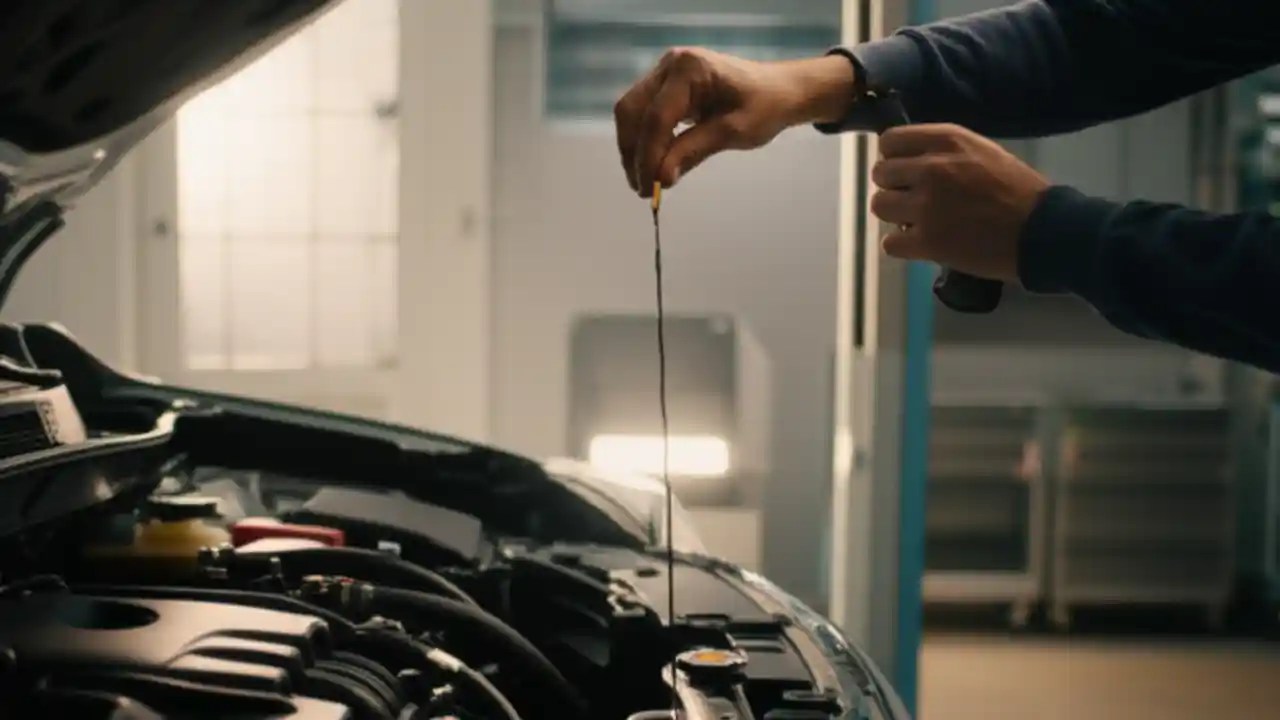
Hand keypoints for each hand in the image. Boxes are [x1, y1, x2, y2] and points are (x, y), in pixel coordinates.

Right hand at [615, 48, 855, 196]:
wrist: (778, 90)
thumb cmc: (764, 107)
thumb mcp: (733, 131)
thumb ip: (693, 151)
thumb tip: (660, 179)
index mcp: (690, 69)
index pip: (657, 117)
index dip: (648, 156)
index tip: (649, 189)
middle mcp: (670, 65)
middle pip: (632, 110)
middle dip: (633, 152)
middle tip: (643, 189)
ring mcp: (664, 73)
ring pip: (632, 112)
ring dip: (633, 148)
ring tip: (645, 181)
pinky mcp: (664, 85)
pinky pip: (643, 112)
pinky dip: (643, 140)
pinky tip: (653, 163)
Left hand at [871, 124, 1049, 281]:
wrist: (1042, 231)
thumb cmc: (1018, 191)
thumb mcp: (983, 151)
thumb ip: (945, 151)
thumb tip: (911, 159)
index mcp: (947, 140)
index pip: (890, 141)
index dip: (894, 157)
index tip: (906, 170)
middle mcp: (931, 168)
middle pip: (880, 174)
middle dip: (894, 187)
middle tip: (913, 199)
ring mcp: (926, 206)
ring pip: (880, 206)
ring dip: (895, 215)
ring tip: (917, 221)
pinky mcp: (927, 241)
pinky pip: (889, 243)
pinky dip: (901, 246)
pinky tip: (920, 243)